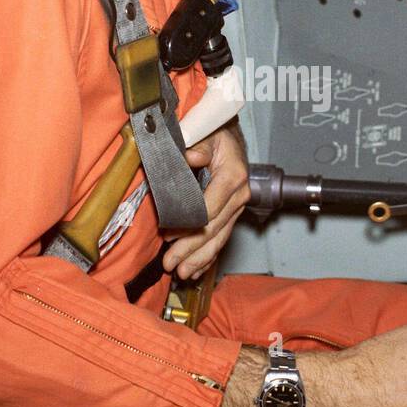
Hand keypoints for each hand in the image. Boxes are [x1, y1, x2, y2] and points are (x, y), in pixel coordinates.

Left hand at [162, 120, 249, 279]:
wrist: (230, 136)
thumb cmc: (216, 134)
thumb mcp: (207, 132)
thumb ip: (198, 145)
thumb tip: (190, 157)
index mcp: (232, 177)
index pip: (210, 209)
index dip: (189, 225)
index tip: (169, 234)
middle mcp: (238, 196)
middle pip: (213, 230)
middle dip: (191, 250)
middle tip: (171, 265)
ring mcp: (236, 207)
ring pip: (218, 239)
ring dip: (199, 258)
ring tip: (182, 274)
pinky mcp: (231, 213)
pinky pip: (221, 238)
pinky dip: (209, 256)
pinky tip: (197, 269)